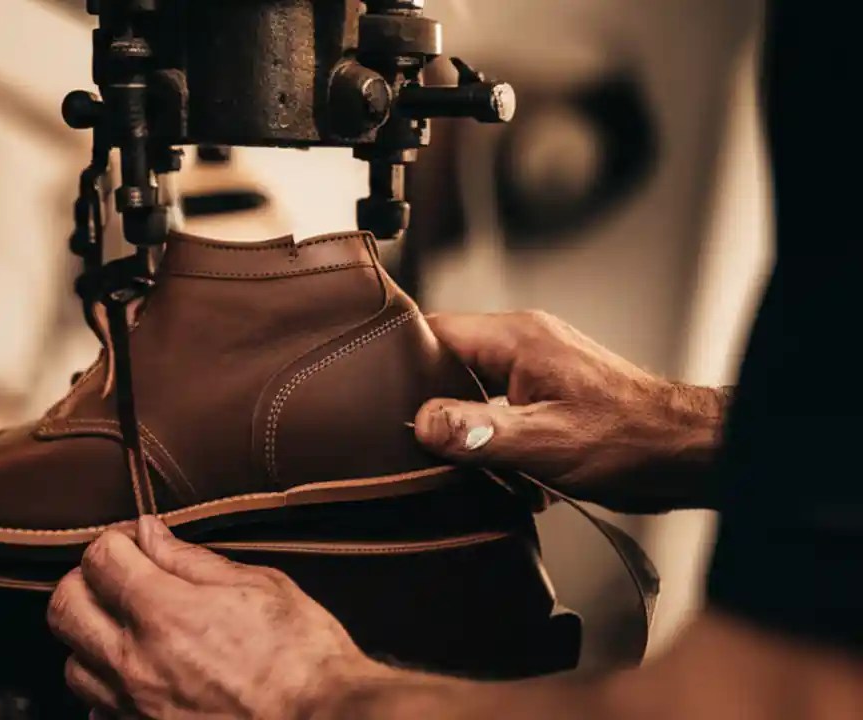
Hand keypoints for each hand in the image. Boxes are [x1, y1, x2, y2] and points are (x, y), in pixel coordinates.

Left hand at [46, 517, 386, 718]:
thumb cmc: (304, 660)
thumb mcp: (261, 586)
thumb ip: (193, 561)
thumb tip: (152, 535)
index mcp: (163, 612)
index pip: (98, 557)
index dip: (115, 541)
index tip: (135, 544)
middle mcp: (135, 663)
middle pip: (64, 608)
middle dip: (86, 584)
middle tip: (119, 581)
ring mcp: (134, 708)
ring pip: (73, 665)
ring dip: (93, 640)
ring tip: (129, 634)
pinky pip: (99, 713)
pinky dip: (109, 693)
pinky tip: (142, 681)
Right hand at [415, 311, 727, 512]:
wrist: (686, 454)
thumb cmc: (631, 439)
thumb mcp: (544, 440)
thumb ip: (477, 432)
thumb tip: (421, 424)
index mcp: (516, 338)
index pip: (434, 331)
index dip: (400, 360)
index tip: (375, 392)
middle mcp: (523, 343)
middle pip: (447, 361)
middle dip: (429, 400)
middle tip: (413, 437)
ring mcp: (536, 367)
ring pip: (471, 388)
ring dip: (463, 425)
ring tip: (457, 457)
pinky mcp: (546, 394)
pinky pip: (496, 407)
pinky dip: (489, 438)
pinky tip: (495, 469)